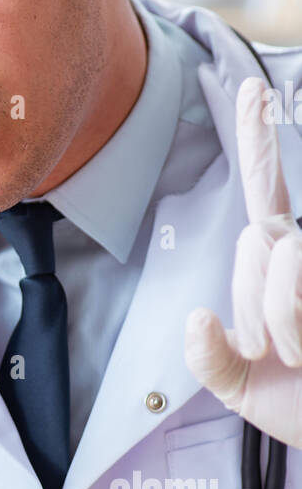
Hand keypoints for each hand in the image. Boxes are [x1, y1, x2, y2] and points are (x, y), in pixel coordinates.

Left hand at [184, 75, 301, 447]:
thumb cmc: (296, 403)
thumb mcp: (237, 388)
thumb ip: (208, 360)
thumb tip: (197, 318)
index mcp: (275, 260)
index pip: (261, 191)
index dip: (257, 139)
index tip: (252, 86)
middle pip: (258, 245)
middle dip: (259, 309)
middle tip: (278, 354)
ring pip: (283, 268)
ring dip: (282, 327)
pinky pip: (295, 296)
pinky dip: (294, 334)